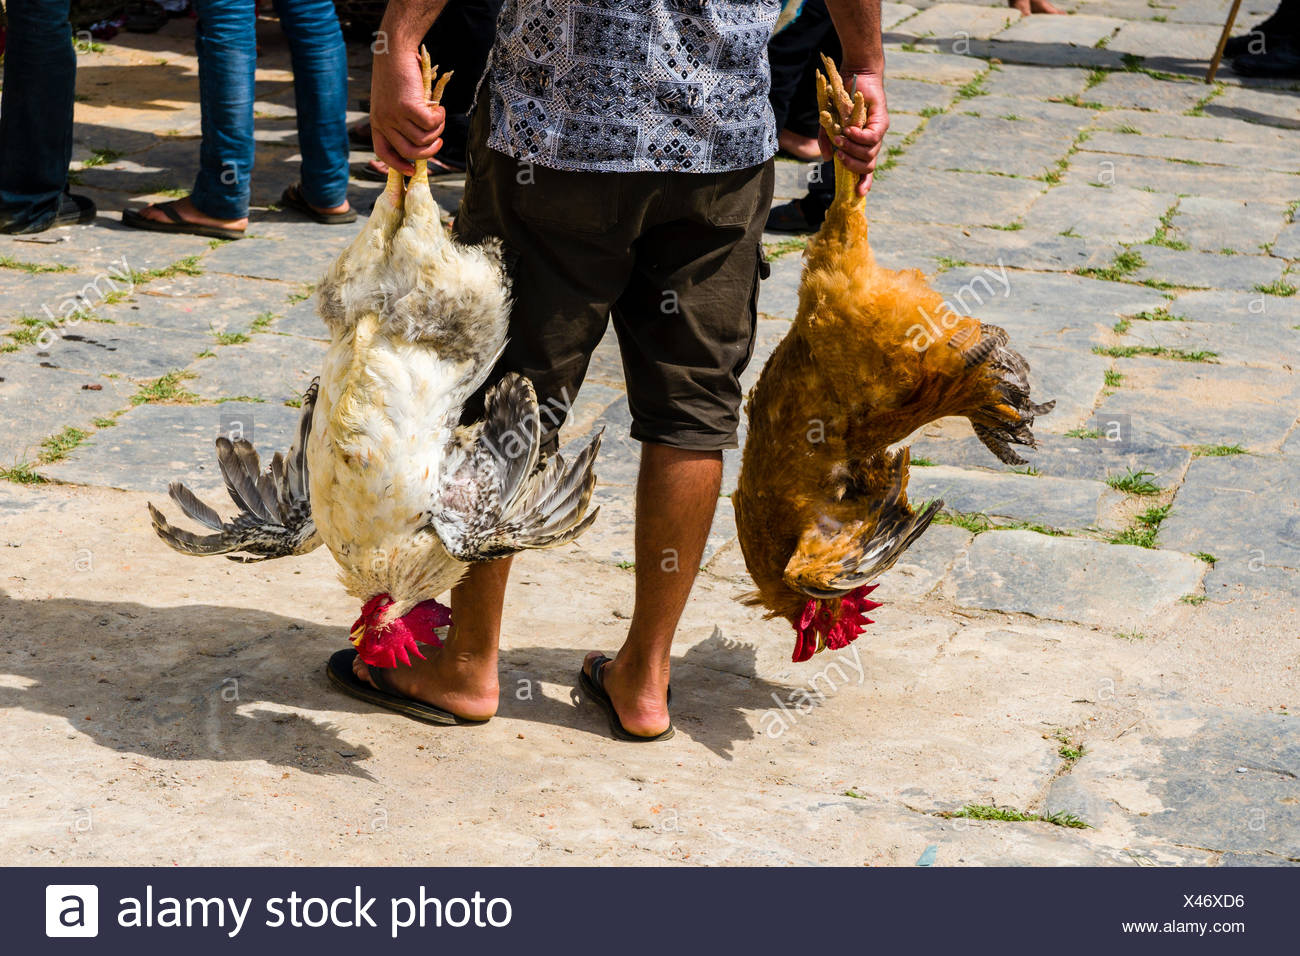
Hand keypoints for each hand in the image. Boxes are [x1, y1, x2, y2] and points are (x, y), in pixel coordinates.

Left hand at [370, 46, 446, 174]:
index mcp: (377, 123)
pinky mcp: (407, 106)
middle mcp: (383, 122)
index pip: (384, 153)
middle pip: (409, 152)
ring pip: (423, 139)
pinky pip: (430, 124)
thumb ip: (400, 121)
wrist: (394, 52)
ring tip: (439, 116)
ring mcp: (394, 115)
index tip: (412, 170)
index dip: (398, 165)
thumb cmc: (396, 75)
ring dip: (437, 130)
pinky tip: (440, 108)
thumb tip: (421, 142)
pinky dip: (439, 118)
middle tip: (439, 141)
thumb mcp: (391, 102)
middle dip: (429, 152)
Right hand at [819, 69, 888, 195]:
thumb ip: (827, 140)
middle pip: (868, 166)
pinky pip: (872, 137)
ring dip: (852, 150)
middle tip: (840, 157)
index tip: (858, 193)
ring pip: (870, 153)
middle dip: (852, 165)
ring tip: (840, 139)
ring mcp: (878, 132)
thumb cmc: (841, 98)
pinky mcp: (882, 121)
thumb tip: (828, 159)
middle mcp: (872, 142)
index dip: (864, 182)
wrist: (855, 74)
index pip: (866, 169)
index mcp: (861, 145)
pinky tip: (849, 131)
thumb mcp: (829, 122)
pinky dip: (859, 137)